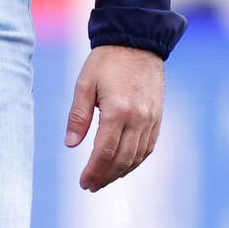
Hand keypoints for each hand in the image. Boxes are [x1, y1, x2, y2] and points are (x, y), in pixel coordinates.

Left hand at [64, 45, 163, 190]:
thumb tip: (70, 144)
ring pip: (137, 156)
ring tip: (104, 179)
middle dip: (105, 176)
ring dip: (120, 172)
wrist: (137, 42)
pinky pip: (148, 147)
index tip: (84, 183)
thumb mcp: (84, 83)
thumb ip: (78, 116)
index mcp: (117, 110)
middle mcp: (138, 119)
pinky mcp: (158, 117)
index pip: (105, 151)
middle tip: (91, 186)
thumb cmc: (107, 61)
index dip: (94, 171)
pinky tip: (124, 165)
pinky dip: (136, 160)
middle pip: (122, 159)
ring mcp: (151, 119)